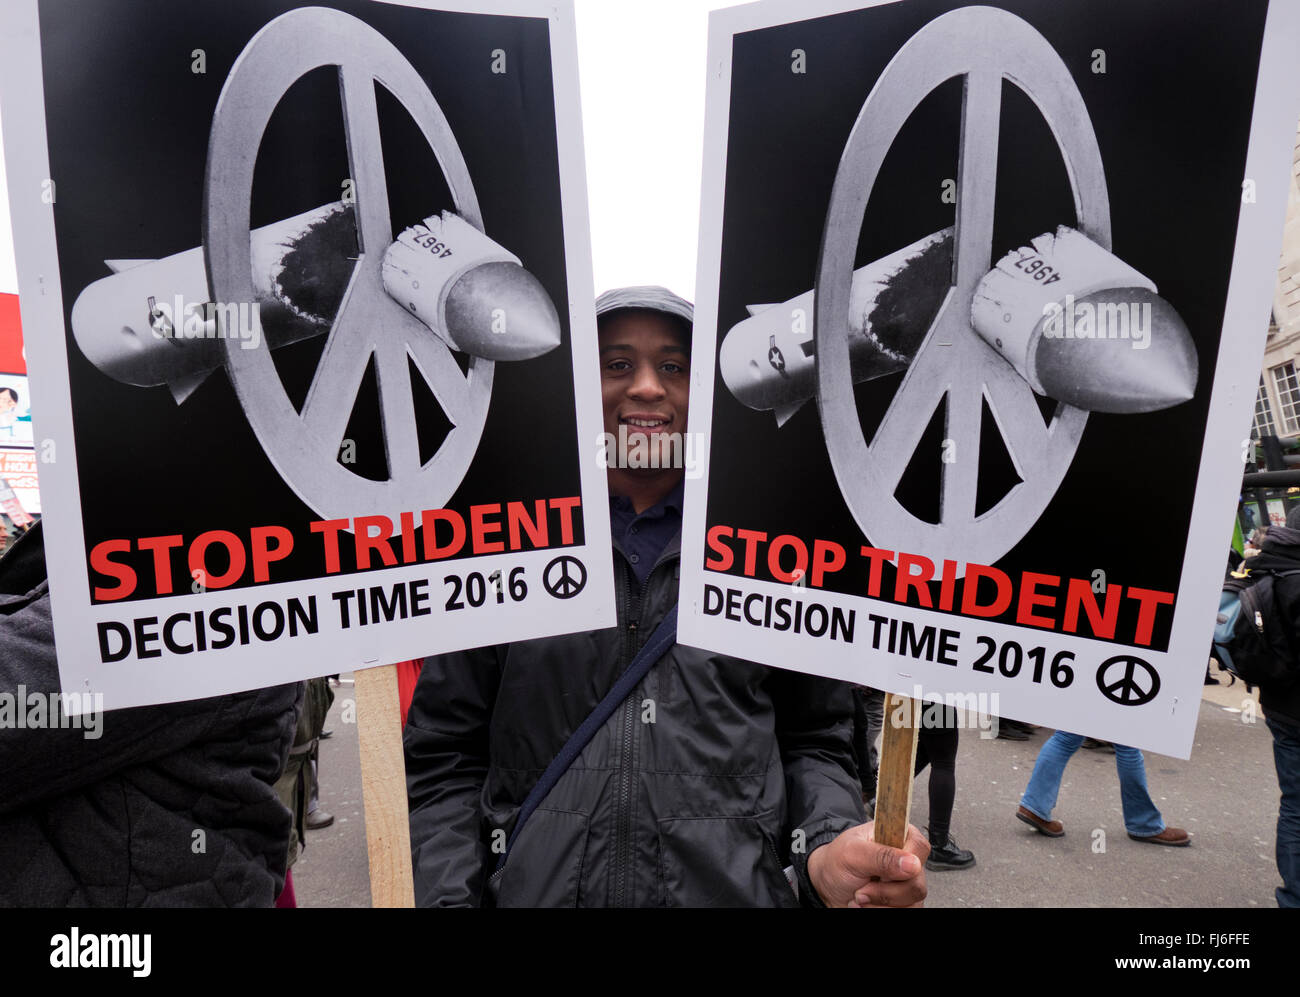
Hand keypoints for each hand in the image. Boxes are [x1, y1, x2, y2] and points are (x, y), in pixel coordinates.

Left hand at [806, 821, 928, 907]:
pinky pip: (907, 912)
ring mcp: (907, 883)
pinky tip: (867, 905)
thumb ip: (882, 856)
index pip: (920, 847)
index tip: (882, 873)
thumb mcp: (852, 853)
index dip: (904, 863)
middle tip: (862, 888)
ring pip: (913, 902)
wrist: (827, 886)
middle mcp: (907, 859)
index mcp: (898, 835)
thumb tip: (912, 864)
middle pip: (917, 883)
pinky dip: (882, 912)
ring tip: (860, 896)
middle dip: (885, 892)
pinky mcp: (904, 902)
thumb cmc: (837, 862)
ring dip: (881, 904)